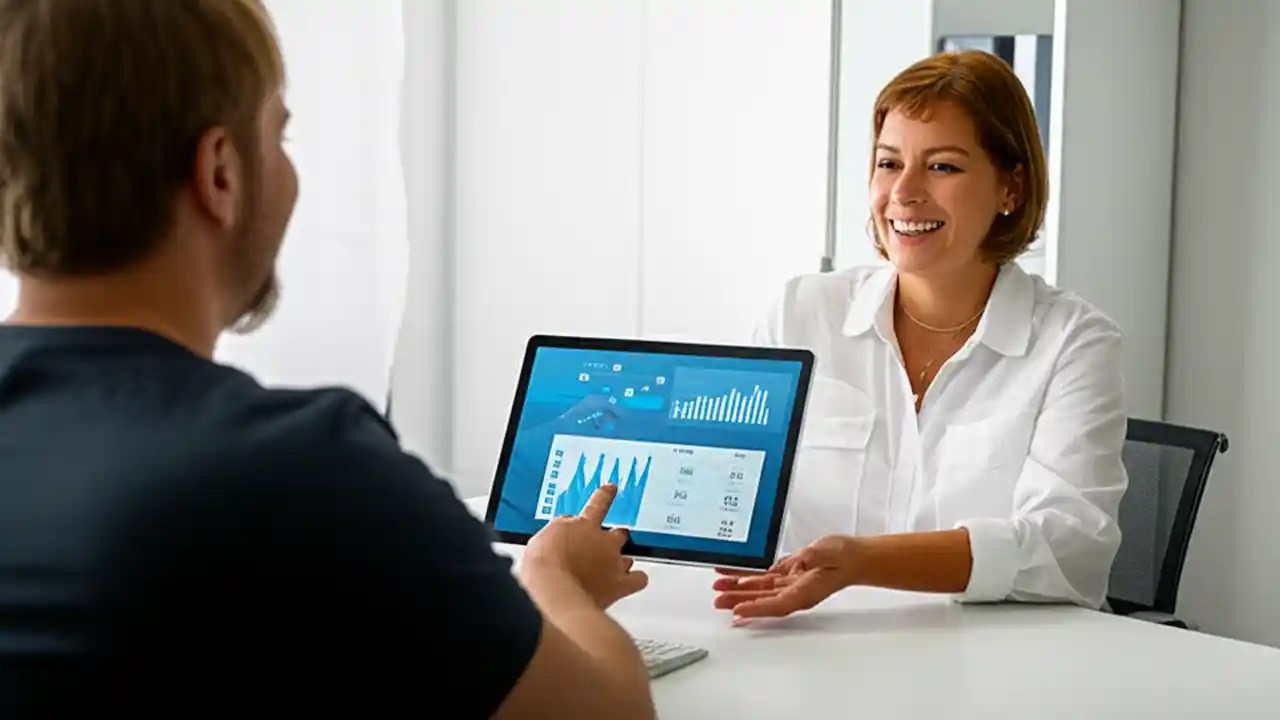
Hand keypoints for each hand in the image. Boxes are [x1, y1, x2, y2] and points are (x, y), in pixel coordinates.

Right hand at [525, 483, 649, 608]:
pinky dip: (636, 580)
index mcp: (583, 526)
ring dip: (621, 562)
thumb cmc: (543, 568)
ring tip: (611, 571)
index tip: (611, 488)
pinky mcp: (619, 584)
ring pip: (627, 557)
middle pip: (618, 534)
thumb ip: (560, 531)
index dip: (606, 495)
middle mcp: (603, 541)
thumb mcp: (543, 539)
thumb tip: (566, 528)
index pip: (598, 503)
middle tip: (606, 544)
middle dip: (614, 538)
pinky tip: (632, 581)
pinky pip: (638, 579)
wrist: (553, 592)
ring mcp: (614, 562)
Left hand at [712, 535, 859, 619]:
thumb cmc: (844, 557)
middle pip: (762, 600)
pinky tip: (732, 575)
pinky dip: (747, 577)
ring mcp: (790, 585)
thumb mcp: (832, 553)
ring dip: (739, 590)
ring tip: (718, 588)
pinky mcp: (787, 576)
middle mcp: (795, 593)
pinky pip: (763, 579)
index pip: (777, 604)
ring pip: (759, 590)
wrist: (853, 556)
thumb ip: (815, 557)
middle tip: (718, 601)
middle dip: (739, 600)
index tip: (738, 610)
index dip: (756, 608)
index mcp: (805, 593)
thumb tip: (802, 561)